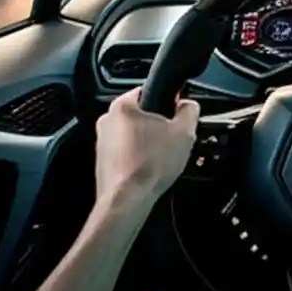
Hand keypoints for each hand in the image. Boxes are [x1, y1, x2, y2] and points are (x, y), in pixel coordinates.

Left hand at [94, 87, 199, 203]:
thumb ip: (189, 111)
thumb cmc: (151, 164)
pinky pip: (126, 154)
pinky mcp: (103, 163)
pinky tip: (150, 170)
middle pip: (141, 116)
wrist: (128, 199)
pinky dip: (138, 159)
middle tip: (173, 140)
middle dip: (158, 126)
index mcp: (122, 106)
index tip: (177, 115)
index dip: (168, 102)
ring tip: (162, 158)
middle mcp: (107, 121)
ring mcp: (102, 143)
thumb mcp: (183, 132)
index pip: (147, 91)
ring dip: (148, 144)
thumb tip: (189, 105)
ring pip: (133, 136)